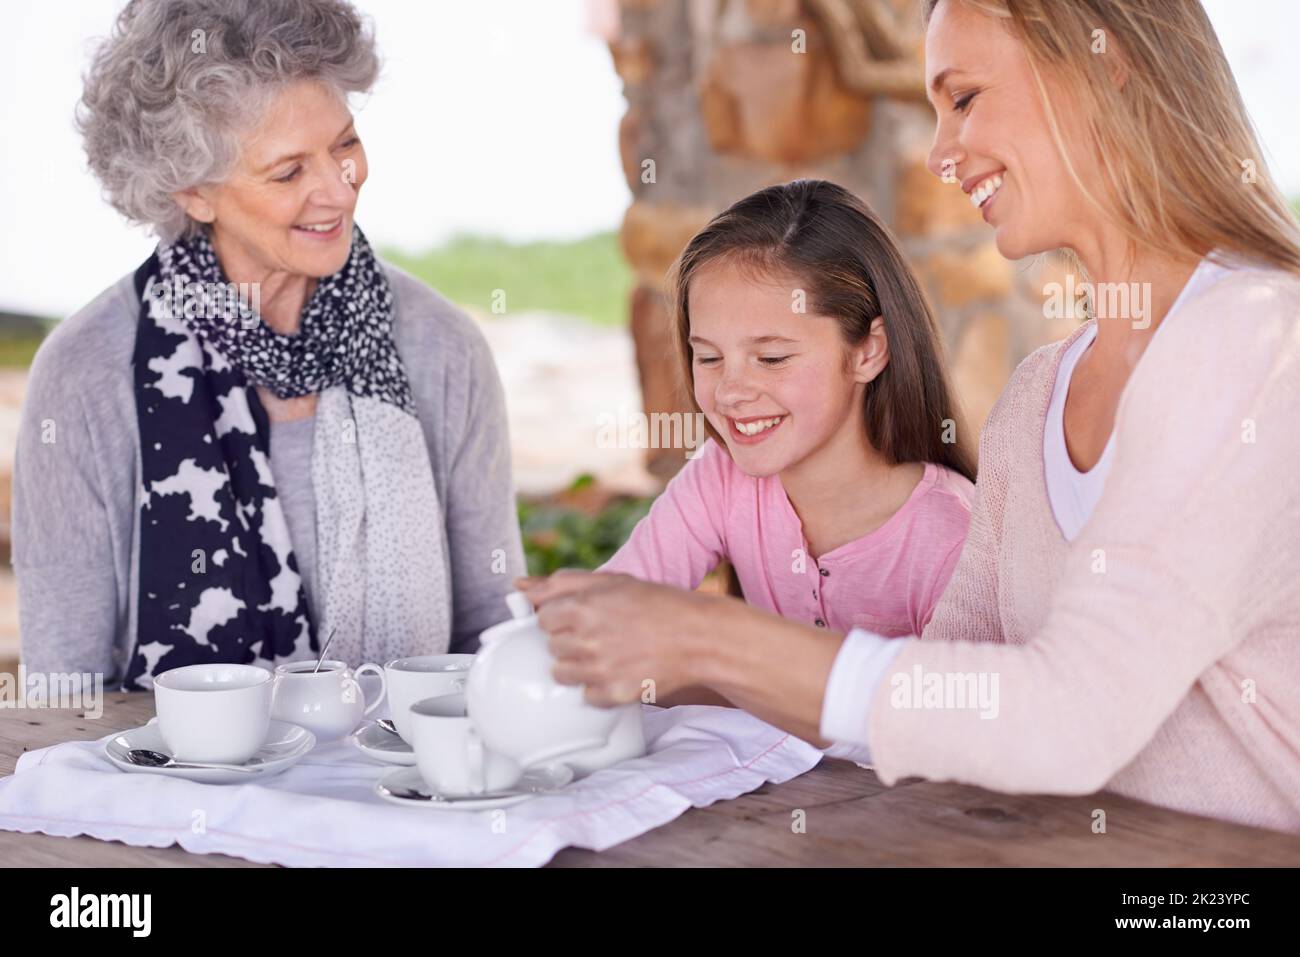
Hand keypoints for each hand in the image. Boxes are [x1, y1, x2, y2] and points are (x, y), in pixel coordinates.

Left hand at [514, 570, 716, 706]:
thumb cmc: (657, 606)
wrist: (699, 638)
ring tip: (609, 654)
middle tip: (602, 634)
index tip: (581, 618)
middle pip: (552, 647)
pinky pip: (587, 696)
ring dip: (580, 666)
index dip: (562, 618)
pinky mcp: (612, 694)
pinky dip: (600, 688)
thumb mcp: (611, 582)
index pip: (542, 620)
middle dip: (571, 641)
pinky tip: (619, 672)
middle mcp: (585, 639)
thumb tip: (520, 587)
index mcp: (581, 606)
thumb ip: (560, 583)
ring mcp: (598, 670)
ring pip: (562, 674)